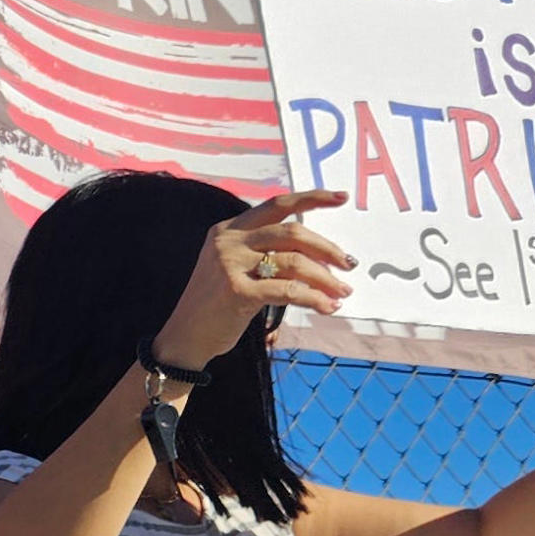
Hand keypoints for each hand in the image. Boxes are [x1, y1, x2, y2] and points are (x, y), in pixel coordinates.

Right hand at [156, 191, 351, 366]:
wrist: (185, 338)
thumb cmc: (217, 305)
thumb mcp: (234, 267)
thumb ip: (265, 252)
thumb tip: (319, 253)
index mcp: (229, 229)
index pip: (277, 205)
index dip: (312, 199)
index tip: (342, 198)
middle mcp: (228, 241)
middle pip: (292, 232)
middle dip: (328, 248)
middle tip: (349, 264)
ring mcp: (230, 265)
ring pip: (295, 262)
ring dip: (326, 279)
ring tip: (342, 292)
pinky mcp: (237, 292)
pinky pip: (289, 291)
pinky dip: (314, 299)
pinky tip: (327, 307)